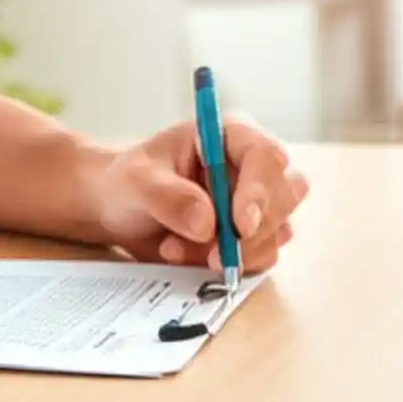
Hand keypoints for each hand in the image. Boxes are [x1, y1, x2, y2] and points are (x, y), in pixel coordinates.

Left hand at [92, 117, 308, 272]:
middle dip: (250, 231)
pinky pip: (262, 256)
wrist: (117, 210)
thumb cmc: (128, 182)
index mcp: (228, 136)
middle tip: (209, 252)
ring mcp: (257, 202)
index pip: (265, 155)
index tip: (239, 225)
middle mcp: (251, 167)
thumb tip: (207, 223)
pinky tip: (188, 258)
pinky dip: (229, 265)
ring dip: (232, 252)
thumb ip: (168, 196)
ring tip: (174, 249)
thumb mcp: (135, 182)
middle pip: (285, 195)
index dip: (259, 190)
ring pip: (277, 230)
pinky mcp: (253, 235)